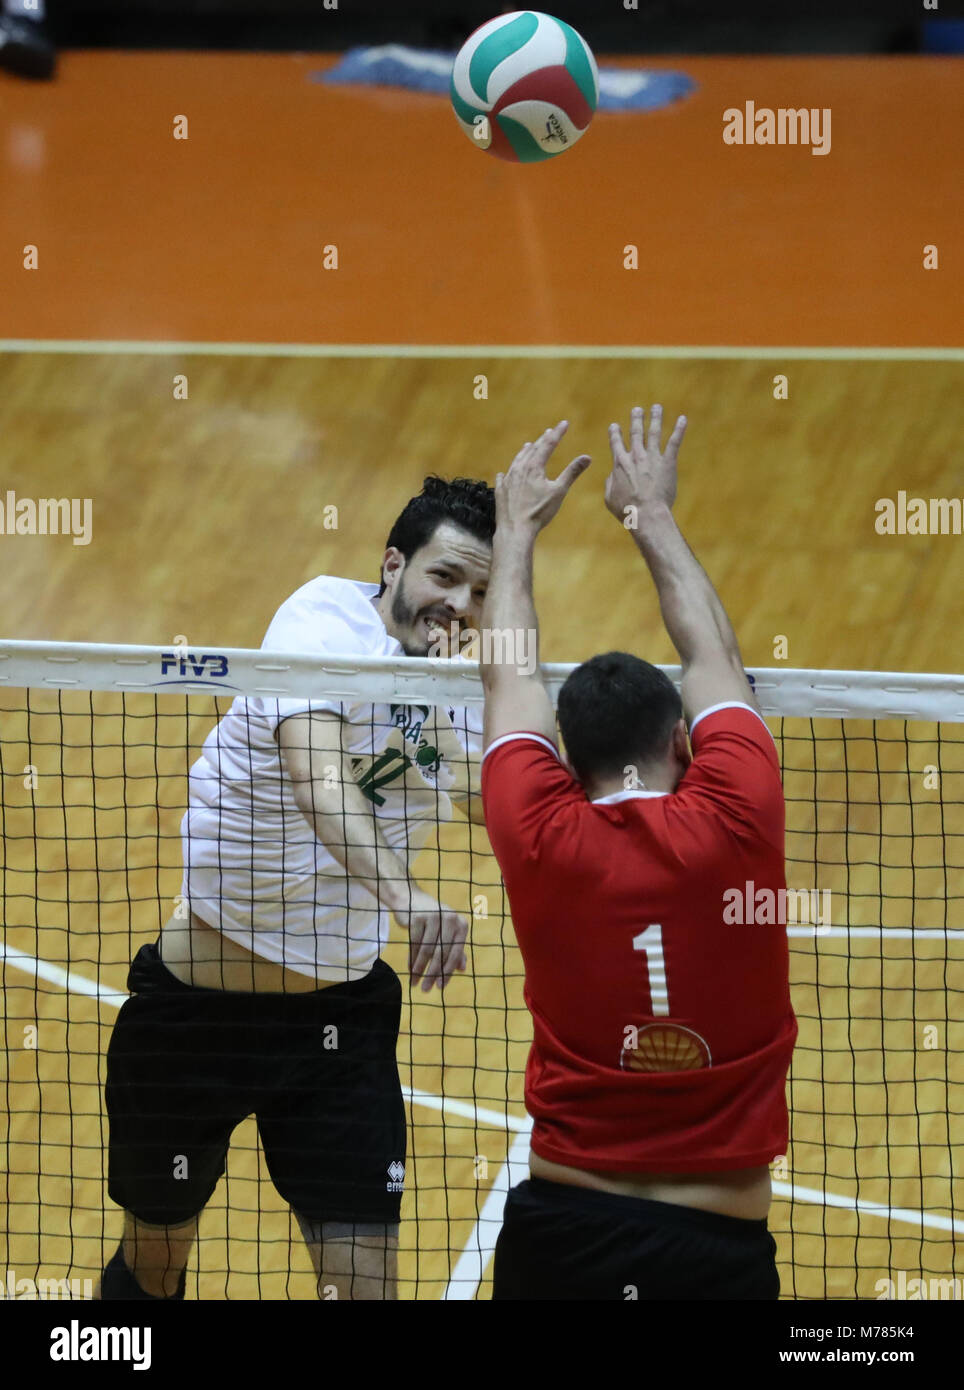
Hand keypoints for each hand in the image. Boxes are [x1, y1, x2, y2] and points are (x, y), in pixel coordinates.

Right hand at [392, 885, 468, 992]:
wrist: (410, 900)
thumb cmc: (433, 921)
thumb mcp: (447, 933)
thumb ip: (456, 949)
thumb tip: (462, 969)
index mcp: (461, 925)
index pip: (455, 953)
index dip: (447, 972)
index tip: (440, 987)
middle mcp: (450, 919)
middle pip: (441, 953)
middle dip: (433, 974)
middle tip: (426, 989)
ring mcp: (433, 917)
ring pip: (426, 950)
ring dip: (420, 969)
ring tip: (415, 982)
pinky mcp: (417, 917)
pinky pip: (414, 944)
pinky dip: (412, 959)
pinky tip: (410, 970)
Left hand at [495, 421, 590, 534]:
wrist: (515, 529)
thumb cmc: (539, 511)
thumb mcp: (559, 491)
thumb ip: (572, 472)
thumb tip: (587, 457)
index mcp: (534, 466)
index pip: (548, 444)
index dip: (557, 433)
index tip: (564, 423)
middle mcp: (519, 469)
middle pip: (532, 450)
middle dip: (542, 440)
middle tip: (549, 432)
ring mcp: (508, 479)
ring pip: (517, 460)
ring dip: (524, 452)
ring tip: (528, 446)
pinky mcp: (501, 491)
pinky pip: (504, 477)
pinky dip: (507, 472)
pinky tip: (505, 473)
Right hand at [605, 405, 686, 522]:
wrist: (646, 513)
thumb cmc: (627, 510)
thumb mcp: (609, 498)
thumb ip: (609, 483)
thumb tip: (612, 475)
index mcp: (620, 464)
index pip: (616, 443)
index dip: (615, 433)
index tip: (614, 426)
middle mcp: (636, 456)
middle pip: (635, 433)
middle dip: (636, 419)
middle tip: (637, 409)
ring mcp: (652, 457)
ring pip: (654, 432)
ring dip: (655, 418)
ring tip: (657, 407)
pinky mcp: (668, 462)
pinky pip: (674, 442)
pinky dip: (679, 429)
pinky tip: (682, 419)